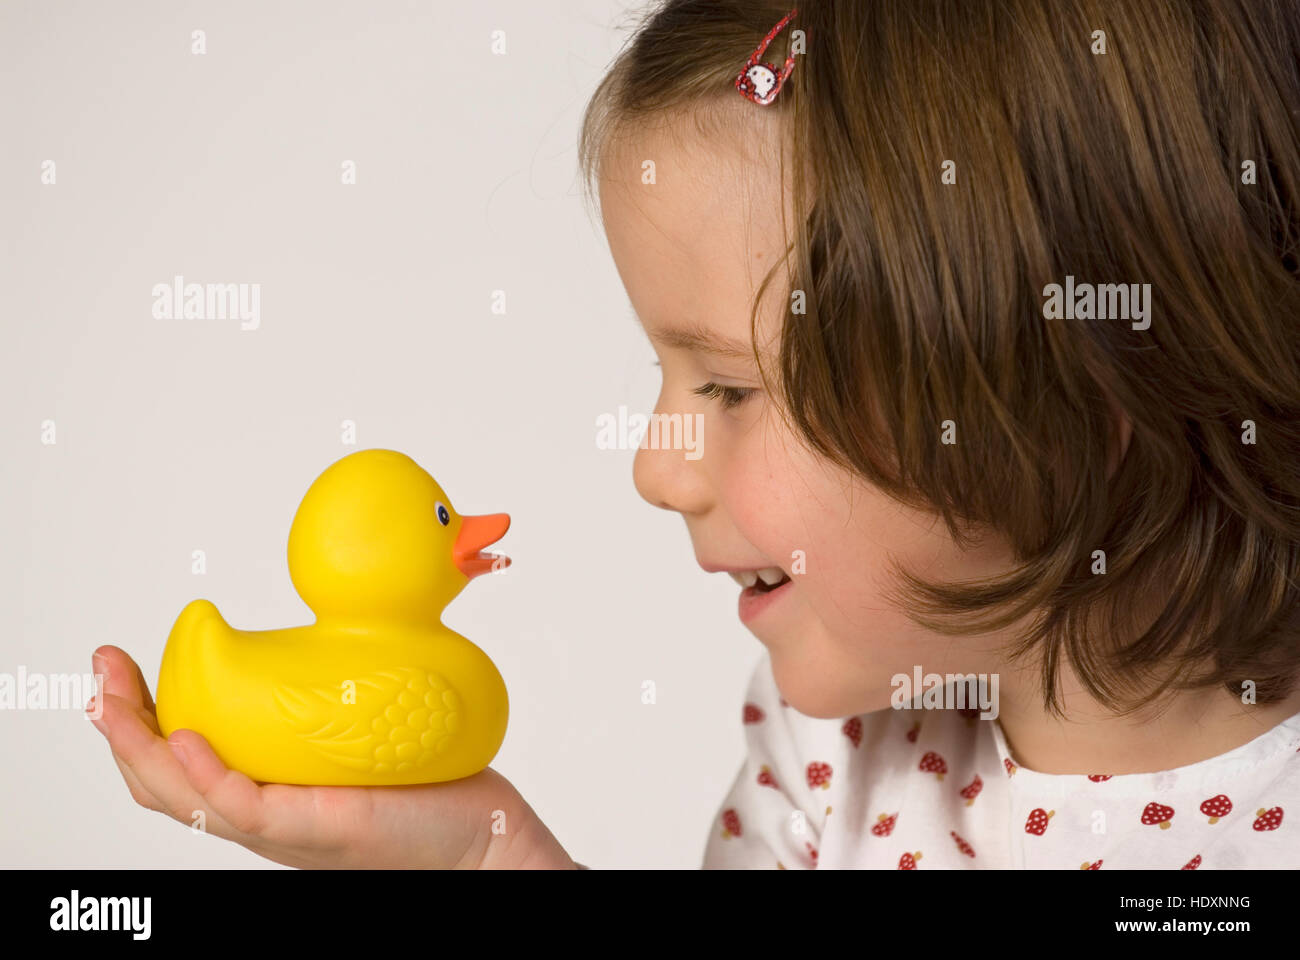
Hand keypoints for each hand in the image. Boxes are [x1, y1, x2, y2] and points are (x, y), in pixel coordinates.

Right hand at [87, 644, 575, 868]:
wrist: (480, 831)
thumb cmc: (426, 783)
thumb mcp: (361, 728)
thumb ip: (331, 692)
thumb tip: (328, 623)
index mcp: (264, 788)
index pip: (179, 759)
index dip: (138, 718)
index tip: (119, 665)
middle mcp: (262, 813)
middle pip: (162, 781)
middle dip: (119, 723)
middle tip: (101, 667)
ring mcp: (285, 826)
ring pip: (186, 798)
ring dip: (140, 745)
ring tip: (115, 698)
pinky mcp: (317, 830)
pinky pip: (246, 809)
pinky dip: (208, 776)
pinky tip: (188, 739)